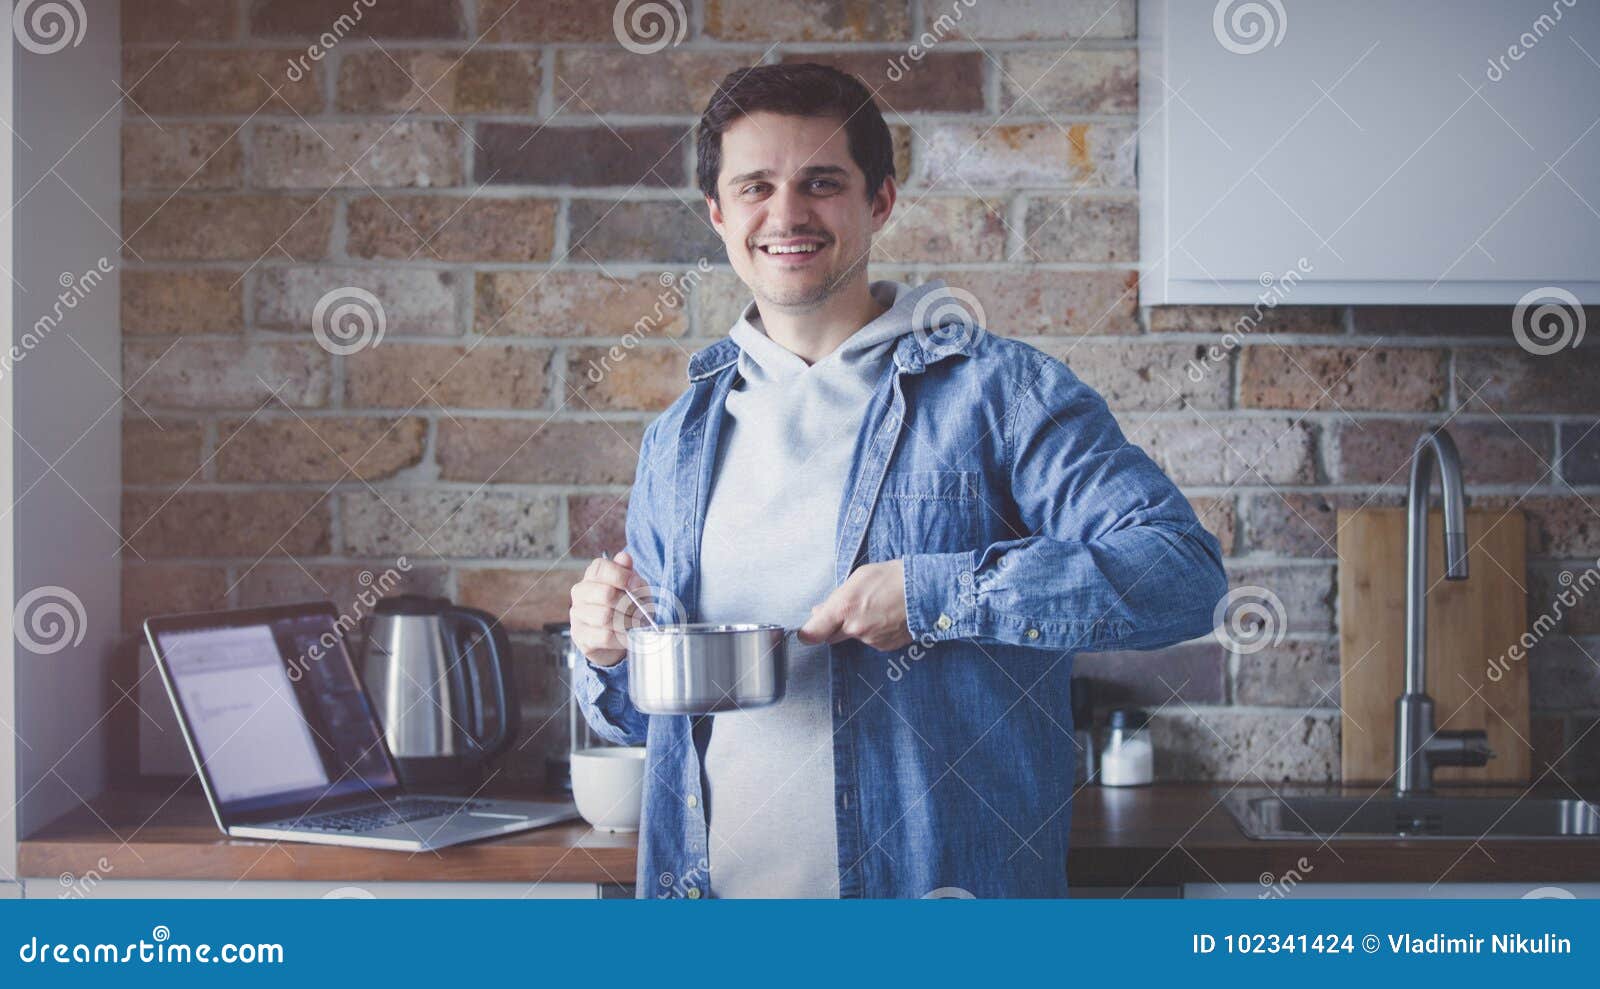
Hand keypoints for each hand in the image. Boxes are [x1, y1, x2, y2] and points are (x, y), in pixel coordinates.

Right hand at [568, 550, 645, 666]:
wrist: (616, 638)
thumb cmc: (625, 607)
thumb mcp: (632, 588)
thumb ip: (629, 573)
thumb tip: (625, 558)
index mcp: (592, 575)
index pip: (602, 568)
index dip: (623, 576)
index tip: (637, 586)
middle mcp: (580, 592)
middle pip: (606, 594)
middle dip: (629, 604)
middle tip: (641, 612)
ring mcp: (577, 614)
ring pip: (605, 617)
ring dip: (627, 622)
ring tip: (636, 625)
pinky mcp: (579, 636)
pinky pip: (604, 636)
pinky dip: (620, 637)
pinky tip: (626, 636)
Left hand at [797, 560, 911, 650]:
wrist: (928, 591)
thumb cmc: (893, 577)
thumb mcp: (859, 577)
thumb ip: (836, 597)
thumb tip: (820, 611)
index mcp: (844, 607)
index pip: (812, 633)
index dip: (807, 633)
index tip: (807, 631)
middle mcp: (855, 628)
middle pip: (831, 637)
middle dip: (834, 626)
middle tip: (848, 609)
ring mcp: (871, 640)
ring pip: (853, 637)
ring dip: (858, 627)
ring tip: (876, 607)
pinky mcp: (885, 647)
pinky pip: (871, 641)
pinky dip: (875, 632)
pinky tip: (886, 616)